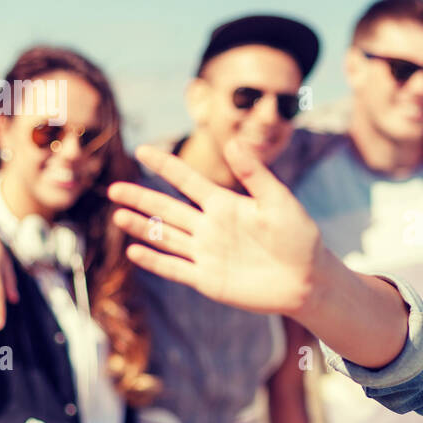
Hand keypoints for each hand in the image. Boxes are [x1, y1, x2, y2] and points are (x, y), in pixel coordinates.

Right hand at [108, 141, 320, 314]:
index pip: (187, 181)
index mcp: (225, 204)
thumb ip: (254, 174)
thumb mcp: (278, 201)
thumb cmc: (299, 237)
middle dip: (141, 198)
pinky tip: (135, 251)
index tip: (143, 149)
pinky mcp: (208, 279)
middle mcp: (210, 227)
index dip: (165, 166)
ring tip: (119, 214)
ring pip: (166, 237)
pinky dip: (155, 260)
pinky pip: (175, 269)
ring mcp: (207, 253)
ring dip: (142, 227)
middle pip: (167, 209)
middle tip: (114, 189)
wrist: (308, 280)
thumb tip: (232, 142)